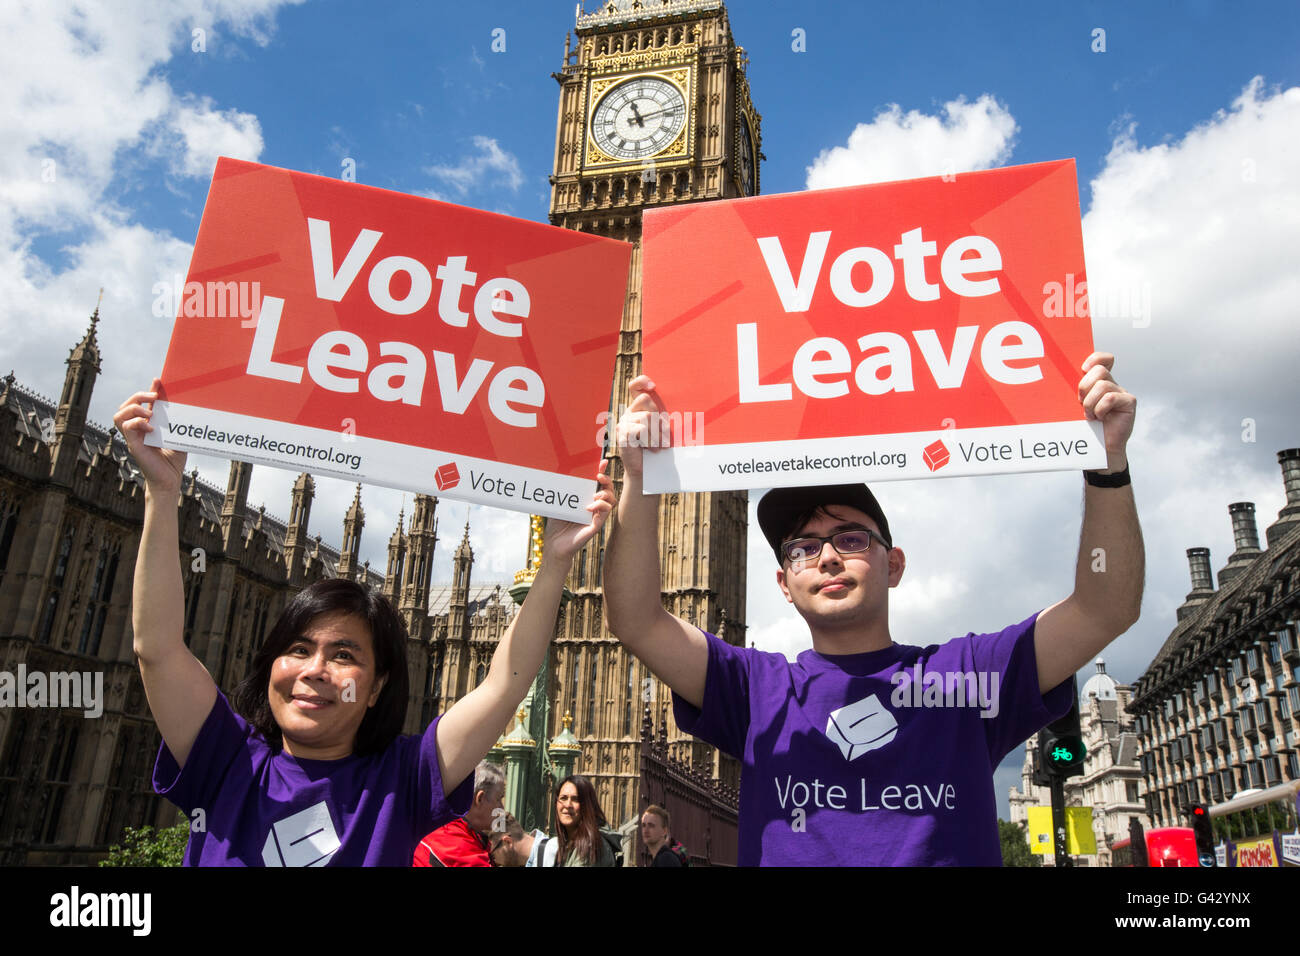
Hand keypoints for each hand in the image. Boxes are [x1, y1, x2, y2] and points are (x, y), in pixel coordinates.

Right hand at [113, 377, 186, 493]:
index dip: (149, 390)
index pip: (143, 403)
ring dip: (133, 408)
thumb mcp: (178, 436)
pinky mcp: (133, 446)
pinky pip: (126, 429)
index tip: (158, 381)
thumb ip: (179, 422)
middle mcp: (137, 429)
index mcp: (147, 425)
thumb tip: (186, 405)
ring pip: (119, 415)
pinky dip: (137, 423)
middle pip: (125, 405)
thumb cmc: (173, 459)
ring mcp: (133, 437)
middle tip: (154, 397)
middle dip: (138, 395)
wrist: (170, 479)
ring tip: (149, 413)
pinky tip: (151, 428)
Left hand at [542, 460, 615, 561]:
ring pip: (611, 500)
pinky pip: (605, 513)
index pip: (598, 483)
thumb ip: (565, 489)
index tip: (602, 462)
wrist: (554, 543)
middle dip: (607, 481)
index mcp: (586, 498)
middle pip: (608, 490)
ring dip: (606, 494)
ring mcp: (596, 515)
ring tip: (595, 495)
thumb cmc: (556, 523)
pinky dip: (600, 507)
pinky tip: (590, 507)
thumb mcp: (560, 502)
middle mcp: (594, 506)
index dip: (602, 472)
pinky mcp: (596, 525)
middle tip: (599, 476)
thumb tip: (563, 471)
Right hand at [615, 375, 671, 479]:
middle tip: (663, 434)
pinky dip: (650, 439)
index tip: (653, 386)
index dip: (642, 381)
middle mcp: (629, 413)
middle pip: (646, 400)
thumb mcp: (662, 429)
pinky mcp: (623, 434)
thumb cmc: (657, 448)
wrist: (646, 470)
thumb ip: (662, 416)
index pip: (634, 387)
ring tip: (659, 445)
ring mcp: (624, 423)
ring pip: (646, 416)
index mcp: (637, 409)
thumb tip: (674, 409)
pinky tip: (652, 448)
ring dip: (657, 432)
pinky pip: (641, 429)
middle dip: (658, 416)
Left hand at [1077, 352, 1134, 468]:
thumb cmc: (1083, 426)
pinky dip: (1100, 409)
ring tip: (1089, 415)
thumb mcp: (1074, 406)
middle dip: (1084, 386)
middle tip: (1080, 402)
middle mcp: (1112, 384)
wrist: (1097, 449)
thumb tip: (1052, 379)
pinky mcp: (1129, 403)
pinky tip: (1099, 418)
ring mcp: (1122, 393)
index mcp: (1098, 382)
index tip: (1083, 369)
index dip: (1094, 359)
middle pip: (1099, 370)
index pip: (1103, 359)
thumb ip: (1072, 391)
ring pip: (1103, 385)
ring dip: (1090, 402)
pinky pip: (1111, 398)